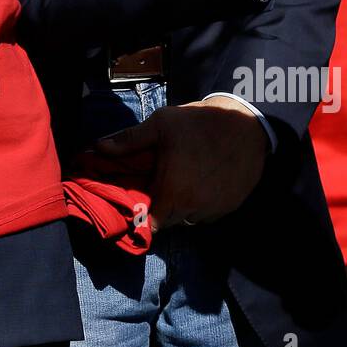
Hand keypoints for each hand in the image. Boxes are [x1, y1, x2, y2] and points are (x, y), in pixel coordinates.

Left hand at [93, 97, 268, 230]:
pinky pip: (210, 213)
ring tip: (185, 178)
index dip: (145, 212)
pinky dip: (204, 203)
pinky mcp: (232, 206)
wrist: (247, 124)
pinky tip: (205, 180)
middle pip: (170, 220)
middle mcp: (194, 209)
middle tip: (165, 181)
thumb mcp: (161, 125)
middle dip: (164, 205)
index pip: (151, 223)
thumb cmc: (199, 123)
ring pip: (191, 218)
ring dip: (184, 205)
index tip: (145, 196)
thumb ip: (129, 141)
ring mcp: (215, 210)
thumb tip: (99, 147)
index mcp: (173, 192)